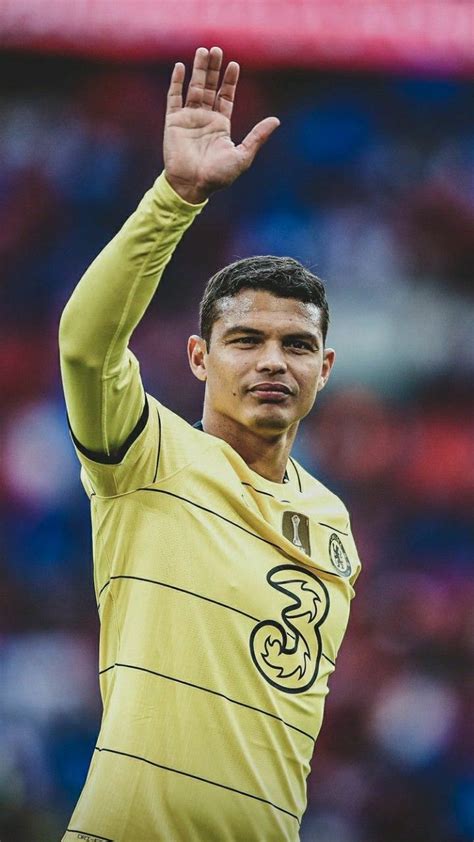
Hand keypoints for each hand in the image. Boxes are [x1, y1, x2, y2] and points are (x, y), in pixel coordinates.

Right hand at [164, 46, 279, 203]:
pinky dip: (176, 82)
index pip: (226, 97)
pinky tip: (180, 67)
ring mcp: (189, 119)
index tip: (234, 65)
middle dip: (213, 69)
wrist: (193, 186)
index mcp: (221, 125)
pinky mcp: (173, 122)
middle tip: (216, 50)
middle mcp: (205, 119)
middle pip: (210, 87)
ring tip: (203, 51)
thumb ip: (257, 137)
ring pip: (194, 88)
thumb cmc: (218, 176)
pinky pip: (173, 98)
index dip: (229, 81)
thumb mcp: (243, 155)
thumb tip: (276, 121)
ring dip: (198, 70)